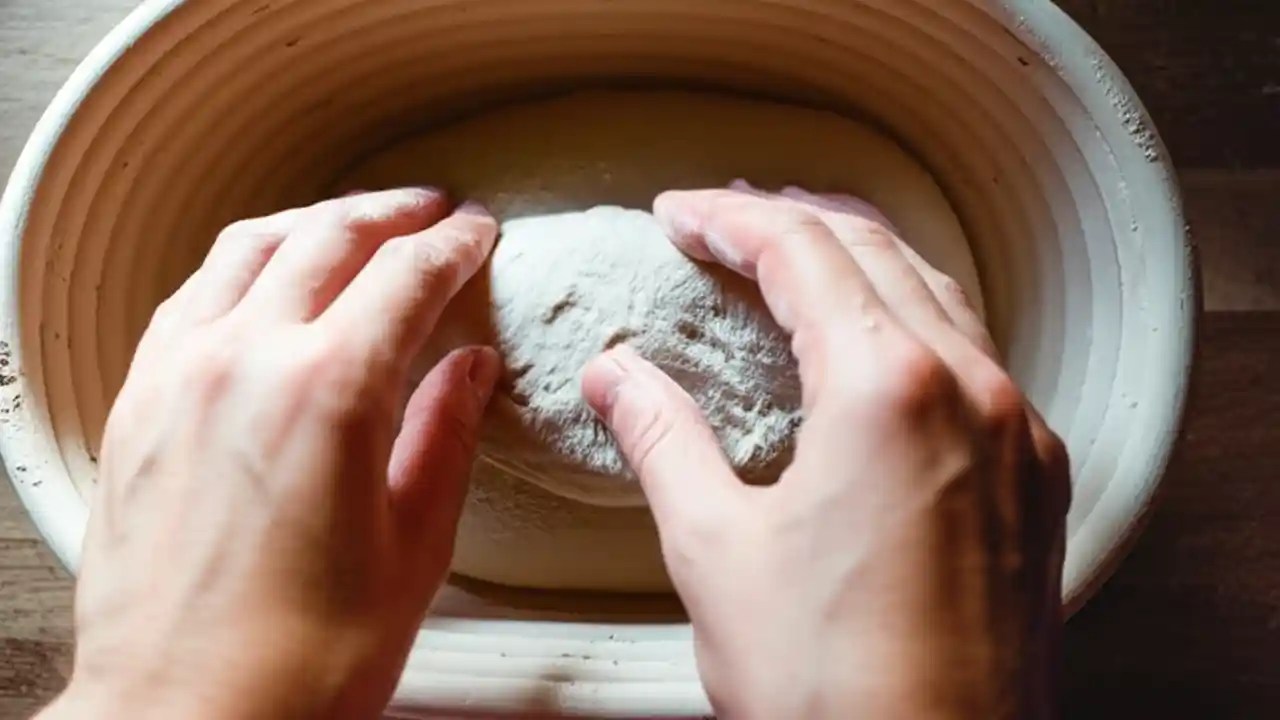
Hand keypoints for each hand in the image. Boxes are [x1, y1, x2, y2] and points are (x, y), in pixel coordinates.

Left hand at [41, 189, 499, 718]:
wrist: (185, 715)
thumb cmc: (303, 657)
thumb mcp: (415, 546)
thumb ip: (446, 436)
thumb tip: (470, 370)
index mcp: (331, 391)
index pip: (407, 275)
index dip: (455, 245)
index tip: (478, 235)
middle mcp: (247, 361)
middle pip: (329, 238)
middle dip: (392, 214)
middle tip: (432, 213)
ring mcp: (180, 375)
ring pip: (249, 248)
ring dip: (313, 222)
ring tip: (353, 224)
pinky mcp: (138, 403)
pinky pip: (190, 297)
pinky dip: (241, 267)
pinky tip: (263, 281)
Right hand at [582, 184, 1069, 719]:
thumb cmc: (833, 688)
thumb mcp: (716, 551)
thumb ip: (663, 439)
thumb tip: (617, 377)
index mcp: (887, 391)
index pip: (800, 253)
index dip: (729, 219)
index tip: (681, 214)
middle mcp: (972, 393)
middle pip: (877, 253)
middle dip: (795, 222)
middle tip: (730, 220)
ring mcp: (1019, 436)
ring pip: (938, 297)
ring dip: (863, 263)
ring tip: (801, 259)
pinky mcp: (1036, 482)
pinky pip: (978, 360)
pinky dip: (916, 324)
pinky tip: (879, 350)